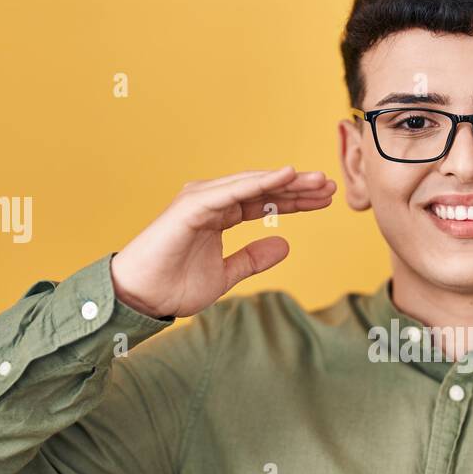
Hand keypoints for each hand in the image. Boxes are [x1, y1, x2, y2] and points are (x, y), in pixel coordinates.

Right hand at [111, 166, 336, 319]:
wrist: (142, 297)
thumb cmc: (175, 285)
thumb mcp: (226, 274)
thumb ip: (253, 258)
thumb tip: (284, 244)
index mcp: (220, 214)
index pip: (265, 201)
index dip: (295, 200)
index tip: (325, 200)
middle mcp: (212, 200)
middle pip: (263, 188)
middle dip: (297, 187)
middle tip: (330, 186)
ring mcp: (201, 200)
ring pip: (252, 184)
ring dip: (285, 181)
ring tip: (317, 181)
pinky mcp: (192, 205)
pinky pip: (232, 191)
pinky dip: (259, 182)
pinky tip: (285, 176)